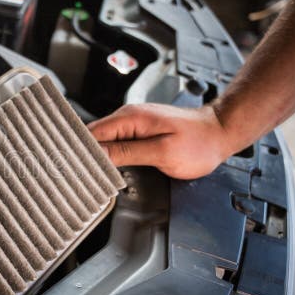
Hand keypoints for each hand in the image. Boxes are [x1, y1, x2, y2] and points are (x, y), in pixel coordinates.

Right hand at [88, 103, 233, 179]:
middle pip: (93, 137)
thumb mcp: (162, 152)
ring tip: (91, 174)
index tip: (74, 169)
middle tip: (79, 177)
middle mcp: (128, 117)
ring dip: (97, 156)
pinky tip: (107, 167)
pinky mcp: (139, 131)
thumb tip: (97, 155)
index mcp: (130, 118)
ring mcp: (133, 123)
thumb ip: (126, 153)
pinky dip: (109, 155)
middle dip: (85, 155)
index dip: (80, 152)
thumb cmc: (199, 143)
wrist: (220, 132)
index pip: (91, 134)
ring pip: (103, 141)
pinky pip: (115, 142)